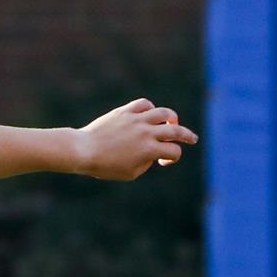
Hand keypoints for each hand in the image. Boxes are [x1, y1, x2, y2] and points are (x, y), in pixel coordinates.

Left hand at [75, 98, 198, 180]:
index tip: (163, 162)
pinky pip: (144, 104)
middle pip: (176, 131)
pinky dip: (150, 108)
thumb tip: (154, 152)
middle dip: (187, 136)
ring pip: (164, 113)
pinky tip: (149, 115)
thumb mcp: (130, 173)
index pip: (174, 151)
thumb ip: (147, 161)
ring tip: (173, 123)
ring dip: (172, 118)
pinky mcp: (125, 111)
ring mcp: (136, 120)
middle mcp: (146, 132)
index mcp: (149, 150)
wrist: (84, 150)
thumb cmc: (105, 166)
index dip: (173, 158)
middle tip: (192, 139)